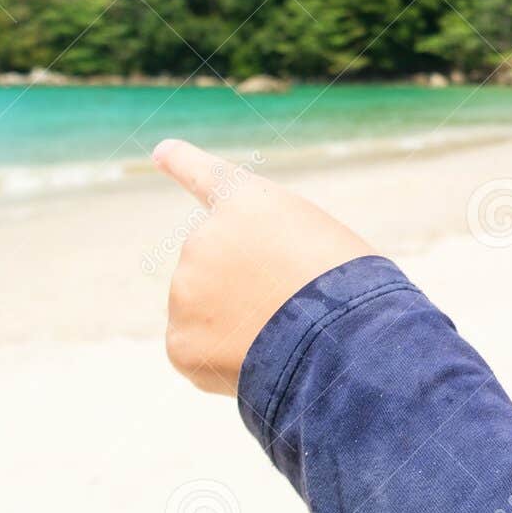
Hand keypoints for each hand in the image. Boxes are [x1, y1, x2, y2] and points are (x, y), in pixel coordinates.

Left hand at [153, 138, 374, 394]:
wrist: (342, 338)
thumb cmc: (349, 290)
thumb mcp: (318, 247)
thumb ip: (263, 256)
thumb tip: (218, 302)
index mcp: (245, 203)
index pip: (207, 176)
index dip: (185, 163)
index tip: (162, 151)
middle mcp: (203, 238)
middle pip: (216, 268)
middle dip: (243, 288)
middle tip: (292, 306)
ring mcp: (185, 290)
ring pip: (205, 311)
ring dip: (237, 325)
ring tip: (282, 333)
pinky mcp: (180, 342)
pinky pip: (198, 352)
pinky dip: (224, 361)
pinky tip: (259, 360)